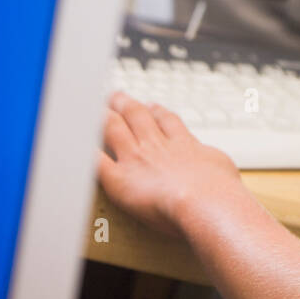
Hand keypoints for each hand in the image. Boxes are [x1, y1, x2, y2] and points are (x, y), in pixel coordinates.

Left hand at [98, 92, 242, 237]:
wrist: (206, 202)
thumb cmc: (220, 190)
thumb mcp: (221, 165)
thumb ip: (209, 159)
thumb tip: (213, 161)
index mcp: (182, 143)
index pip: (166, 120)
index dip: (156, 111)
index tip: (150, 105)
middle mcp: (157, 145)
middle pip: (137, 116)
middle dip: (125, 104)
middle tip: (117, 96)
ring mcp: (137, 159)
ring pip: (114, 128)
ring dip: (104, 117)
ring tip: (97, 110)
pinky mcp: (120, 179)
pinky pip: (97, 163)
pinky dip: (86, 154)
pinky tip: (77, 146)